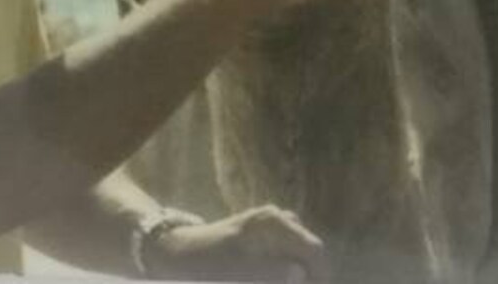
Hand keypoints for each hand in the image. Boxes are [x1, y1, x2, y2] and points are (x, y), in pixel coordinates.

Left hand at [151, 204, 327, 281]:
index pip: (315, 251)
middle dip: (308, 278)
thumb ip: (270, 272)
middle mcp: (279, 220)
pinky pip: (286, 256)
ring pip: (299, 256)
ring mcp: (272, 228)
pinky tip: (275, 279)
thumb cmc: (207, 262)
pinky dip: (284, 271)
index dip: (320, 278)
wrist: (177, 252)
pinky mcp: (263, 239)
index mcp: (276, 223)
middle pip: (310, 253)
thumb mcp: (237, 270)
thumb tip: (301, 275)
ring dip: (297, 276)